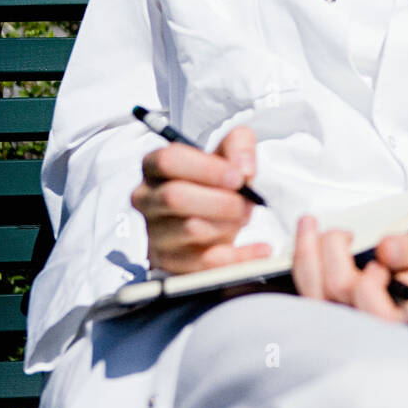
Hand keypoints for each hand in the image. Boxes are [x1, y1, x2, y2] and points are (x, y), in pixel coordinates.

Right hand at [131, 125, 272, 274]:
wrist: (214, 219)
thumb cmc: (214, 182)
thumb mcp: (228, 151)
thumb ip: (239, 144)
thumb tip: (244, 169)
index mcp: (154, 166)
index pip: (169, 160)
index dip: (207, 168)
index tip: (237, 177)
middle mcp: (147, 199)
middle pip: (174, 197)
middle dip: (220, 200)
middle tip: (245, 203)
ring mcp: (154, 233)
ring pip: (191, 229)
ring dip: (228, 224)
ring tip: (243, 218)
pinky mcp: (170, 262)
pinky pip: (205, 262)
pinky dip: (239, 256)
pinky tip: (260, 249)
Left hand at [291, 216, 407, 321]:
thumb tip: (386, 249)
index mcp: (394, 317)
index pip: (375, 313)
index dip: (371, 283)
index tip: (381, 256)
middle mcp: (361, 322)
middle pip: (337, 288)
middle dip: (336, 249)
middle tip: (346, 233)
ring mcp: (336, 315)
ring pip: (310, 286)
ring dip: (307, 247)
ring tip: (311, 222)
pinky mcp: (318, 303)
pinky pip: (300, 280)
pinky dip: (298, 253)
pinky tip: (305, 231)